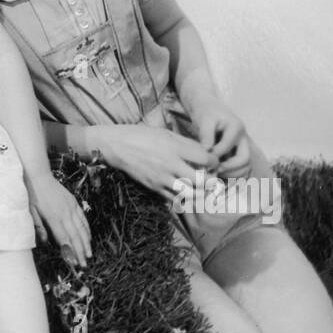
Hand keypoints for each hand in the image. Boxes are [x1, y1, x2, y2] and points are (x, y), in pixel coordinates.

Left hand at [25, 173, 91, 267]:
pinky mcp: (73, 202)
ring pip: (82, 228)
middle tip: (85, 264)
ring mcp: (71, 207)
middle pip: (76, 236)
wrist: (38, 175)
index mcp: (53, 217)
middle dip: (81, 251)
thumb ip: (38, 227)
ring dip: (86, 242)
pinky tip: (89, 236)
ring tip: (90, 254)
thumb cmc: (31, 194)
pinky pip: (83, 218)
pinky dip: (87, 228)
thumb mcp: (30, 211)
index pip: (64, 238)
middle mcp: (65, 213)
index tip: (76, 263)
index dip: (71, 252)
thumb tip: (44, 242)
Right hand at [93, 124, 217, 201]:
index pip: (205, 158)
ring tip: (202, 187)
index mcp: (175, 147)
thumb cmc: (142, 136)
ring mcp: (162, 178)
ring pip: (190, 194)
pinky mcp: (154, 188)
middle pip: (201, 180)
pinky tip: (186, 192)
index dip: (214, 161)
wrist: (117, 146)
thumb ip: (186, 144)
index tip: (214, 161)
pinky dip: (184, 198)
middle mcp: (170, 164)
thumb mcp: (166, 134)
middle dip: (211, 181)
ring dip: (200, 192)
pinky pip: (175, 199)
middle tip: (213, 178)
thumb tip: (205, 152)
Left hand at [189, 99, 250, 176]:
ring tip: (216, 174)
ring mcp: (243, 148)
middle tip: (213, 171)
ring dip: (232, 175)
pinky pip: (242, 171)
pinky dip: (234, 177)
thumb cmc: (206, 113)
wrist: (209, 110)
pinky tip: (219, 177)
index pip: (228, 146)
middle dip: (229, 168)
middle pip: (245, 159)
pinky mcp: (239, 155)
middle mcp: (243, 139)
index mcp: (236, 127)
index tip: (203, 158)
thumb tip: (208, 150)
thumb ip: (206, 134)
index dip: (215, 154)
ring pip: (246, 167)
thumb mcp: (204, 119)